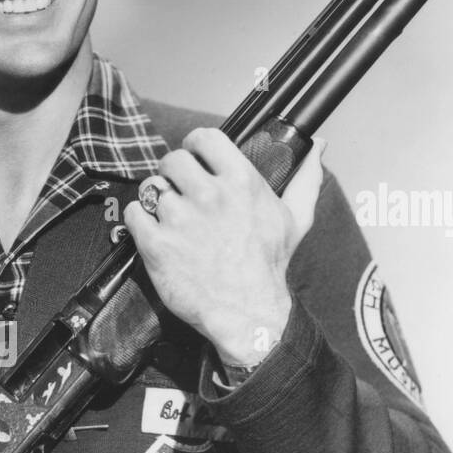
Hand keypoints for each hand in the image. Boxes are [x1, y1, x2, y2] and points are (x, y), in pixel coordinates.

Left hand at [124, 128, 324, 364]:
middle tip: (178, 190)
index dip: (195, 145)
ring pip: (152, 187)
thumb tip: (317, 149)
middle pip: (173, 159)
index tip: (194, 158)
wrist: (247, 314)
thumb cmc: (268, 268)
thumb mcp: (295, 220)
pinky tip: (153, 231)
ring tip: (170, 218)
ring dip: (157, 200)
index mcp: (241, 182)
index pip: (205, 138)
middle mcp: (209, 195)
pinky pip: (135, 212)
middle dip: (172, 173)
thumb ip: (305, 180)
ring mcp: (181, 219)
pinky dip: (139, 220)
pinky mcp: (157, 243)